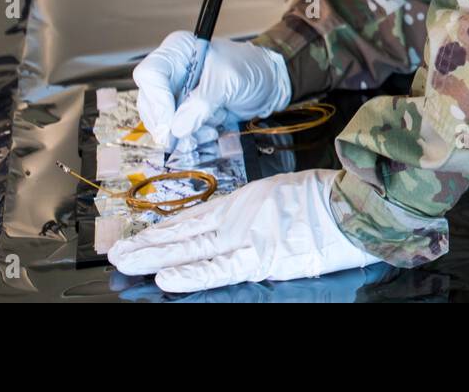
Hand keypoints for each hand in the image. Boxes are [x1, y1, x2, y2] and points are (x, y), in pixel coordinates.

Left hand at [108, 169, 382, 290]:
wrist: (351, 203)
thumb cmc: (327, 198)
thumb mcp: (284, 191)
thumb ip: (259, 207)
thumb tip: (242, 219)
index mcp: (245, 200)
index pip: (195, 218)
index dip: (165, 229)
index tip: (142, 236)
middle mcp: (238, 216)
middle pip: (184, 233)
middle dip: (148, 244)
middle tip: (118, 253)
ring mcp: (246, 237)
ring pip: (190, 249)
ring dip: (155, 257)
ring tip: (125, 263)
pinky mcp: (259, 258)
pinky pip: (218, 269)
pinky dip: (190, 274)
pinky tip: (164, 278)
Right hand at [133, 32, 290, 151]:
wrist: (270, 83)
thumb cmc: (252, 69)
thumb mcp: (228, 82)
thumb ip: (202, 103)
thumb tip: (176, 129)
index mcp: (179, 50)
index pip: (151, 75)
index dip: (157, 102)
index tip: (170, 126)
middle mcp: (173, 70)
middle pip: (151, 101)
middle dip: (170, 124)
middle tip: (189, 139)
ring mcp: (177, 92)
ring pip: (162, 120)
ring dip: (184, 133)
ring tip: (211, 131)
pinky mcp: (186, 110)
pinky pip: (177, 129)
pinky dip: (192, 136)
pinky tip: (212, 131)